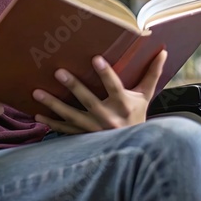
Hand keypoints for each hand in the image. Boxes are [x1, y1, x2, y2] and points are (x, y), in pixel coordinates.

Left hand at [32, 50, 167, 133]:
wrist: (134, 148)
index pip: (115, 87)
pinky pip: (65, 130)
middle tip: (58, 72)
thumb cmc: (136, 115)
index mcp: (124, 105)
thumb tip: (163, 51)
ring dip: (54, 104)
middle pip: (89, 101)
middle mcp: (108, 118)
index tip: (96, 58)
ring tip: (37, 92)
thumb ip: (152, 74)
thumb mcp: (146, 96)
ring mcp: (94, 129)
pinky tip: (37, 113)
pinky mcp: (84, 137)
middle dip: (74, 86)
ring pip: (72, 116)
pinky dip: (51, 122)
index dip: (106, 74)